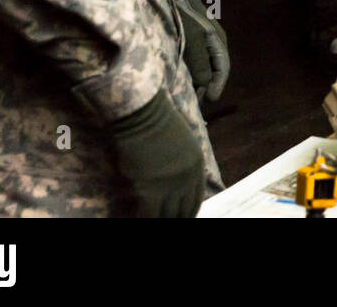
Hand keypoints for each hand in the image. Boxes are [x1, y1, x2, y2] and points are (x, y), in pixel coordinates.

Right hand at [111, 89, 205, 217]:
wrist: (144, 114)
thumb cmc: (159, 122)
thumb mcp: (184, 142)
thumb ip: (185, 164)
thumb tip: (180, 184)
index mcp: (197, 166)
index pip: (195, 201)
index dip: (187, 214)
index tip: (180, 218)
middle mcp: (187, 178)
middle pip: (182, 211)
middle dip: (175, 219)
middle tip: (167, 221)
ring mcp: (169, 185)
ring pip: (166, 216)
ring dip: (160, 220)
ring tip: (153, 220)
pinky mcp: (149, 189)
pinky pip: (149, 214)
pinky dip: (144, 219)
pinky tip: (139, 219)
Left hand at [173, 0, 229, 101]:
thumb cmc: (183, 16)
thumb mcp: (192, 42)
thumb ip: (200, 65)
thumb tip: (205, 84)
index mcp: (218, 42)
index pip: (222, 69)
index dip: (216, 86)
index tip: (208, 101)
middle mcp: (213, 40)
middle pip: (213, 68)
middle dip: (206, 85)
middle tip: (196, 101)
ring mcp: (202, 37)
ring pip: (203, 63)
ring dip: (198, 77)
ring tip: (188, 91)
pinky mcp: (190, 34)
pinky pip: (194, 56)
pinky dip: (191, 68)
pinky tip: (182, 74)